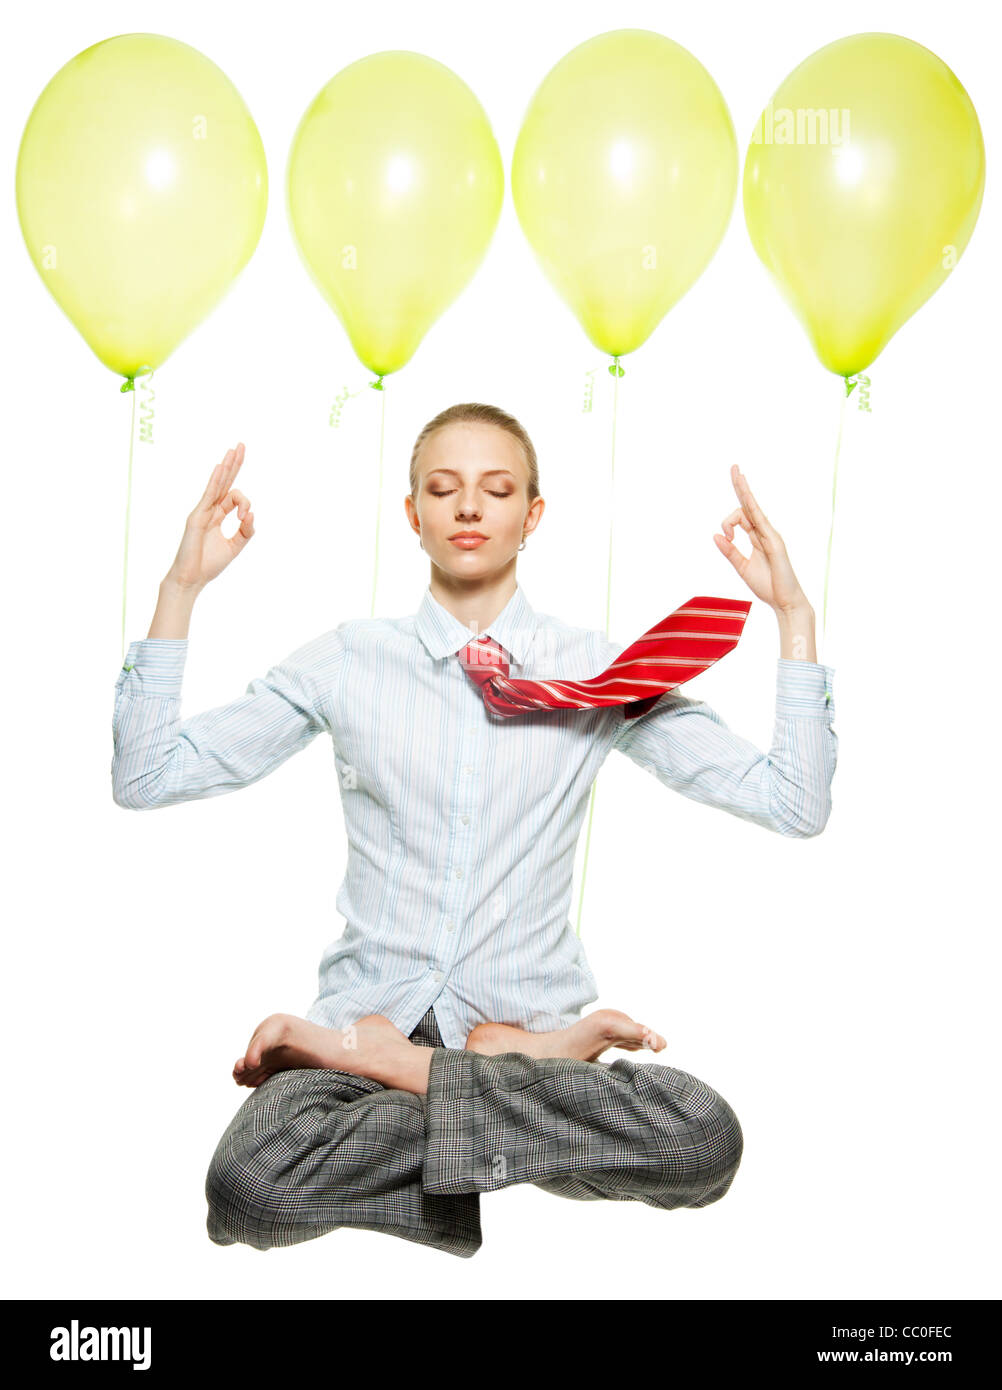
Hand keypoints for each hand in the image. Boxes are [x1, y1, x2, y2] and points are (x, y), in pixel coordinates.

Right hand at [164, 444, 254, 591]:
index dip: (244, 502)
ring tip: (234, 450)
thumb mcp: (235, 546)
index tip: (245, 518)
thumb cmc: (209, 565)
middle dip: (234, 464)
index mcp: (217, 516)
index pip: (232, 495)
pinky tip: (220, 468)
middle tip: (242, 445)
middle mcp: (209, 510)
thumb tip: (252, 513)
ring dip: (227, 467)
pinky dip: (215, 482)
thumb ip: (246, 531)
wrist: (191, 579)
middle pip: (224, 482)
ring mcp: (202, 512)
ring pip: (217, 485)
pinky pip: (208, 496)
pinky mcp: (197, 518)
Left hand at [713, 465, 808, 613]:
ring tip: (733, 484)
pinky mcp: (774, 542)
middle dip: (740, 485)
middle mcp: (765, 532)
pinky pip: (761, 521)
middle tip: (734, 466)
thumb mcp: (742, 568)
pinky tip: (745, 499)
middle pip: (748, 504)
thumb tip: (716, 536)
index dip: (728, 521)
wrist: (785, 601)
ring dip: (740, 497)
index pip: (742, 515)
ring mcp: (771, 535)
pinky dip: (751, 510)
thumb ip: (730, 552)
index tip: (727, 537)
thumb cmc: (768, 585)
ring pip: (752, 509)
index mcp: (757, 537)